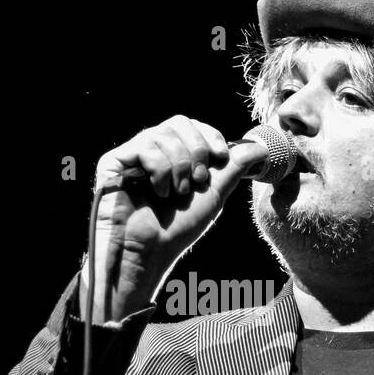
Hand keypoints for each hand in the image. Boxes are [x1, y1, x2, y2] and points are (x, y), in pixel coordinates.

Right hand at [82, 115, 265, 321]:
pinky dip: (160, 171)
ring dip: (179, 168)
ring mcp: (130, 156)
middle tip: (197, 182)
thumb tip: (261, 147)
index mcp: (172, 155)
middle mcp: (150, 151)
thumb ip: (235, 167)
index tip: (220, 158)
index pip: (192, 125)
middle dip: (196, 152)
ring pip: (163, 134)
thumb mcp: (214, 194)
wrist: (149, 252)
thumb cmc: (178, 229)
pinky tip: (157, 193)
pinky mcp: (112, 162)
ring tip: (176, 194)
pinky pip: (145, 145)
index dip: (209, 136)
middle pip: (180, 122)